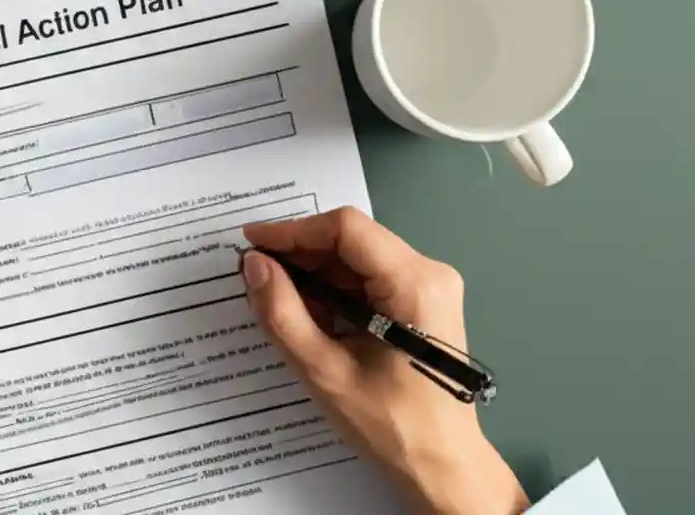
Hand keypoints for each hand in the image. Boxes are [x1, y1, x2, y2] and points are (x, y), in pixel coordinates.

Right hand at [242, 208, 527, 514]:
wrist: (443, 466)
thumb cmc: (392, 426)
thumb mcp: (325, 371)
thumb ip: (283, 314)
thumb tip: (254, 266)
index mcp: (415, 284)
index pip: (346, 229)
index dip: (293, 230)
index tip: (251, 243)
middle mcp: (429, 274)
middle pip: (352, 240)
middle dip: (300, 254)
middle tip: (255, 276)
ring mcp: (429, 287)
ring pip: (357, 259)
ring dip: (314, 274)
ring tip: (277, 300)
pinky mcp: (421, 303)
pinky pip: (368, 279)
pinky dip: (333, 291)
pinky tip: (308, 315)